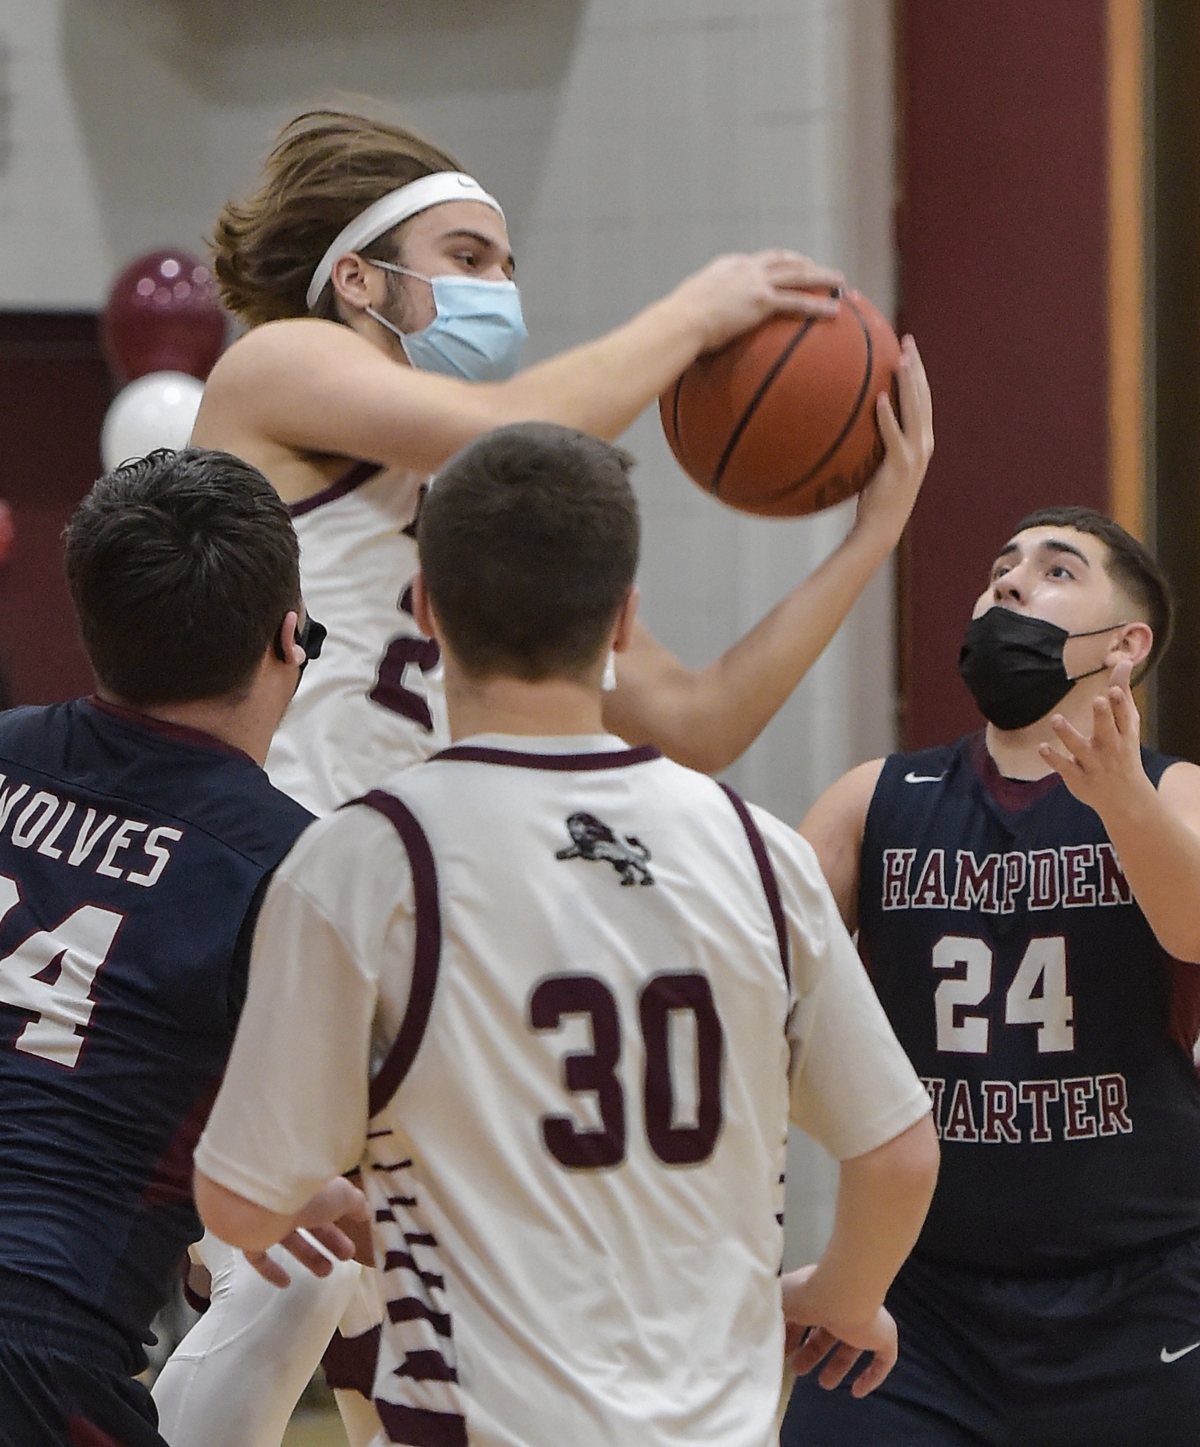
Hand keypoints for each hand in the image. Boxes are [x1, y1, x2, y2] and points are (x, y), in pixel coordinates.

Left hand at [244, 1176, 369, 1288]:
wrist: (254, 1199)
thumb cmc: (304, 1193)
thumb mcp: (342, 1195)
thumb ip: (356, 1204)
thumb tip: (366, 1213)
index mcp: (311, 1183)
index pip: (329, 1197)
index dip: (344, 1214)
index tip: (358, 1230)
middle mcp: (290, 1197)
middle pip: (312, 1220)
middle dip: (330, 1238)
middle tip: (347, 1256)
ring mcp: (267, 1217)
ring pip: (290, 1238)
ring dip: (308, 1255)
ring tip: (326, 1272)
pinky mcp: (247, 1237)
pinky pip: (259, 1256)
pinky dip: (272, 1270)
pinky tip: (286, 1283)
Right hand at [671, 251, 845, 352]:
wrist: (681, 320)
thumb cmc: (678, 322)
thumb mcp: (691, 308)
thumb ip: (702, 311)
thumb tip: (698, 331)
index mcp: (727, 266)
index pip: (757, 260)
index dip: (775, 262)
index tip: (785, 266)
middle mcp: (745, 268)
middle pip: (783, 260)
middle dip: (803, 263)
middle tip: (818, 268)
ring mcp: (755, 282)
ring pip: (798, 275)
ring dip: (822, 277)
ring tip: (840, 282)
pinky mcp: (762, 301)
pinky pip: (797, 302)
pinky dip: (817, 306)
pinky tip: (833, 311)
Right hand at [782, 1265, 897, 1397]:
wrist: (842, 1292)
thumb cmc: (807, 1295)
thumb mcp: (777, 1303)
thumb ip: (769, 1316)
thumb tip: (757, 1333)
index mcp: (817, 1294)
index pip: (806, 1316)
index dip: (793, 1335)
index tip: (780, 1351)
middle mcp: (841, 1305)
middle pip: (826, 1333)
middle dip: (812, 1352)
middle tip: (797, 1369)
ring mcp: (864, 1320)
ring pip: (851, 1346)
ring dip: (838, 1366)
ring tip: (824, 1385)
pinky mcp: (884, 1335)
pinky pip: (882, 1360)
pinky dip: (871, 1376)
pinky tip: (857, 1391)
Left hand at [851, 335, 933, 547]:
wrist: (881, 527)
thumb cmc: (876, 496)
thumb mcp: (879, 461)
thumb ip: (877, 438)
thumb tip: (857, 416)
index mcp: (921, 440)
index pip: (923, 399)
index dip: (918, 373)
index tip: (909, 349)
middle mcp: (923, 443)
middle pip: (923, 397)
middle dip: (917, 367)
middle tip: (908, 342)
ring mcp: (914, 454)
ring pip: (915, 410)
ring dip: (908, 384)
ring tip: (900, 360)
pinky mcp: (900, 466)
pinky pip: (893, 436)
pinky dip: (887, 418)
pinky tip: (879, 399)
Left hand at [1038, 659, 1151, 813]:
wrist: (1125, 798)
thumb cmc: (1124, 751)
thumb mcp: (1127, 724)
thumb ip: (1122, 692)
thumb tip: (1124, 660)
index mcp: (1124, 733)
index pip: (1123, 716)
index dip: (1120, 703)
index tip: (1113, 689)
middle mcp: (1110, 748)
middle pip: (1106, 730)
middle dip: (1103, 716)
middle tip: (1097, 700)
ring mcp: (1093, 764)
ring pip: (1080, 748)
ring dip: (1068, 734)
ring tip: (1056, 719)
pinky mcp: (1077, 777)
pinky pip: (1064, 767)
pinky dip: (1053, 758)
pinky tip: (1041, 747)